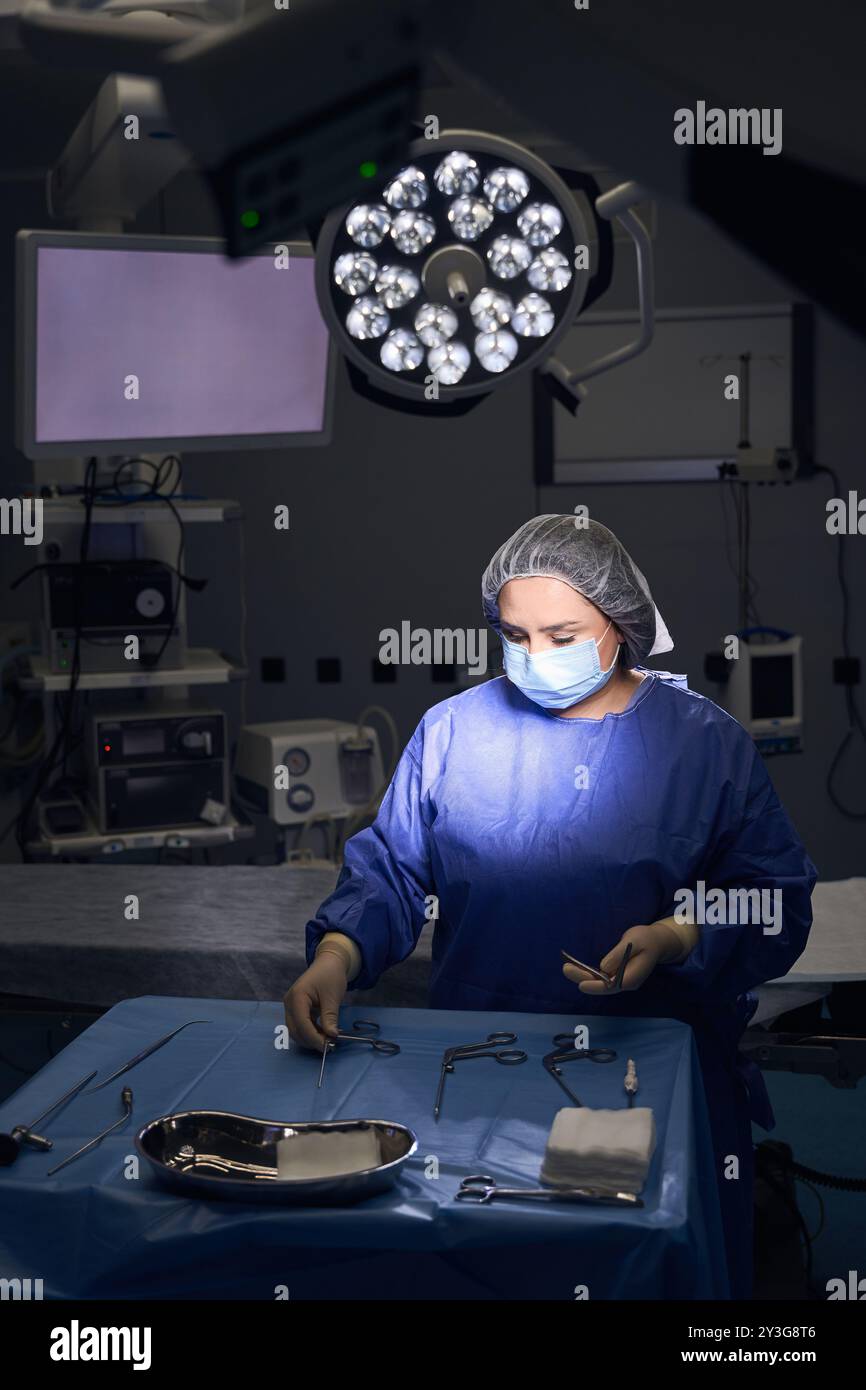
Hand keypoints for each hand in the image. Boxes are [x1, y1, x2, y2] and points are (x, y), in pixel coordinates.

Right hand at [283, 949, 349, 1049]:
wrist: (329, 963)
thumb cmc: (331, 976)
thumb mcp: (332, 997)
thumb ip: (330, 1017)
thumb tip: (331, 1036)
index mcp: (297, 997)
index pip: (301, 1024)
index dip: (313, 1038)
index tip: (327, 1046)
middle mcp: (289, 1002)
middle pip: (294, 1030)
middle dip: (310, 1040)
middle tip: (328, 1046)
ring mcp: (290, 1006)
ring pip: (295, 1030)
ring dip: (309, 1038)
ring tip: (327, 1040)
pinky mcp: (295, 1009)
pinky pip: (299, 1025)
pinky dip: (309, 1032)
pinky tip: (322, 1033)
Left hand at [562, 921, 682, 994]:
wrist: (658, 941)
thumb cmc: (647, 938)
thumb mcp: (634, 941)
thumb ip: (619, 954)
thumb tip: (603, 967)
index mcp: (633, 977)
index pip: (612, 986)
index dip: (595, 986)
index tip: (581, 984)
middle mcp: (627, 982)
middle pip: (603, 986)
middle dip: (583, 978)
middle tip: (566, 969)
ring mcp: (623, 980)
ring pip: (601, 982)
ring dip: (584, 976)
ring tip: (567, 967)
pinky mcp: (619, 975)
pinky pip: (603, 977)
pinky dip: (590, 973)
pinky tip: (578, 968)